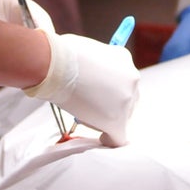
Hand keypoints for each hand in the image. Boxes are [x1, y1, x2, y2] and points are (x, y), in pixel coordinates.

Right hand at [24, 31, 139, 144]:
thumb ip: (96, 64)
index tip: (101, 93)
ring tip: (87, 115)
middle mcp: (131, 79)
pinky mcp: (117, 121)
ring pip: (122, 116)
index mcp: (124, 58)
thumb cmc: (63, 53)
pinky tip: (102, 138)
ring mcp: (126, 100)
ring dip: (108, 117)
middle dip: (113, 104)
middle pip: (128, 98)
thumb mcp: (89, 50)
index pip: (124, 79)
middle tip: (94, 106)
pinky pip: (118, 137)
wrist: (58, 66)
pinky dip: (110, 138)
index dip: (112, 88)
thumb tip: (89, 74)